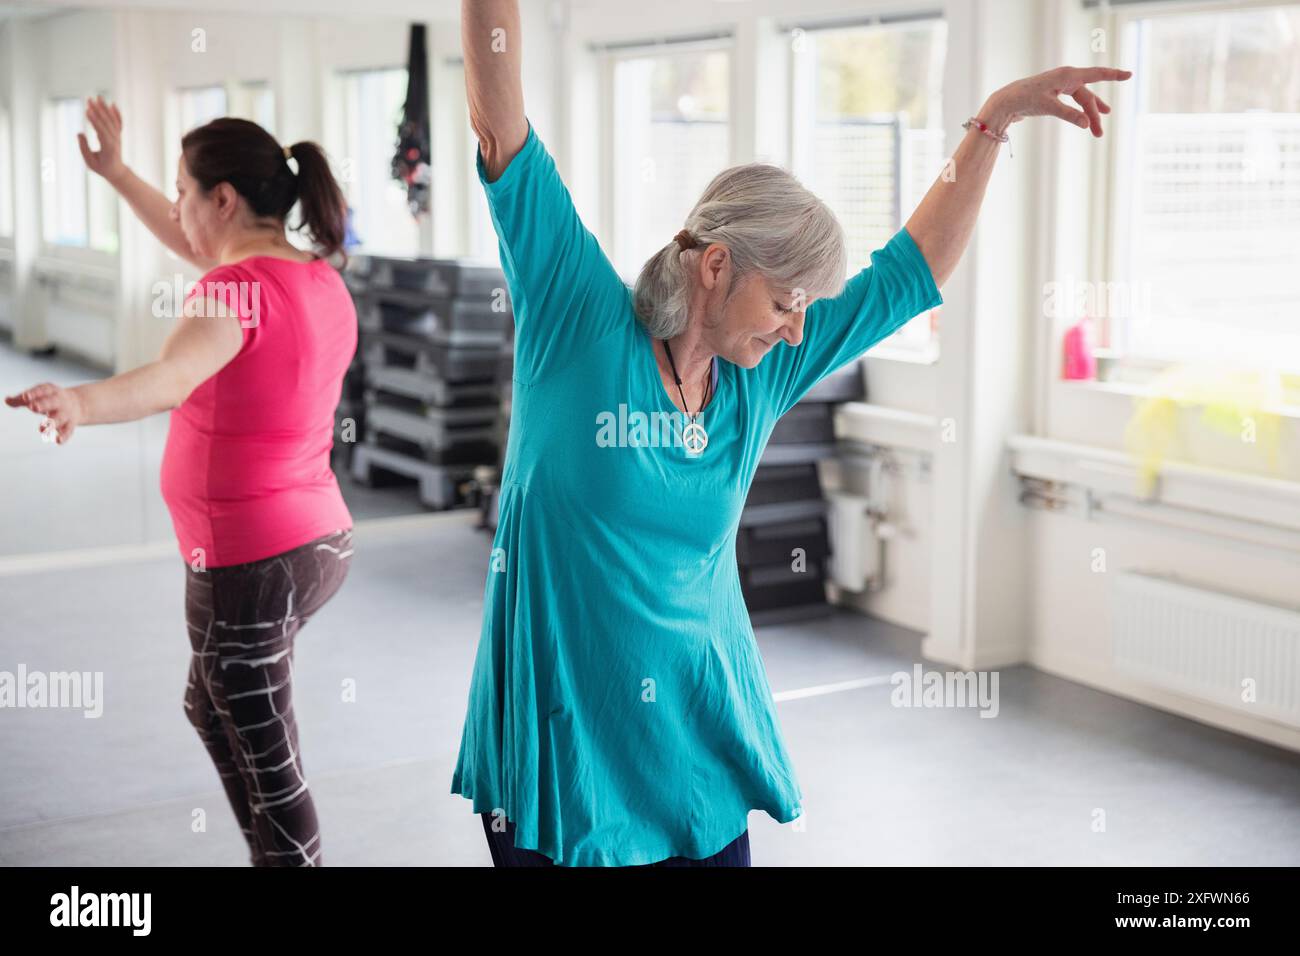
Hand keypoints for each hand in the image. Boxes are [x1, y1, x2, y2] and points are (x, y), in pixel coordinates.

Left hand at [5, 383, 83, 444]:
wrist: (78, 403)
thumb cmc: (50, 398)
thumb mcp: (38, 395)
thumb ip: (21, 399)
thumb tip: (7, 400)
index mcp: (50, 391)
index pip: (41, 391)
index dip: (33, 394)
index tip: (25, 397)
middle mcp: (59, 401)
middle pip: (52, 402)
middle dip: (43, 404)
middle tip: (33, 408)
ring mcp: (66, 413)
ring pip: (60, 417)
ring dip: (52, 423)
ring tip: (42, 429)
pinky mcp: (70, 424)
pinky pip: (68, 430)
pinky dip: (64, 436)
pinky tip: (58, 441)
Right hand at [78, 95, 125, 183]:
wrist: (116, 171)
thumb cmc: (101, 167)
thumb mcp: (90, 162)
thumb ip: (84, 148)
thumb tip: (79, 133)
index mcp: (108, 148)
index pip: (101, 131)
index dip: (94, 121)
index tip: (87, 110)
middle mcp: (115, 140)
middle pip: (106, 123)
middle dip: (97, 110)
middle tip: (89, 99)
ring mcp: (118, 137)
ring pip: (112, 120)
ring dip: (105, 108)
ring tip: (98, 97)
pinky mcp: (118, 135)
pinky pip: (119, 122)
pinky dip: (116, 113)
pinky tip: (112, 104)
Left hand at [981, 66, 1132, 137]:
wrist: (1006, 101)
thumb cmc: (1025, 99)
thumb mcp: (1048, 107)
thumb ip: (1068, 114)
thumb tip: (1086, 124)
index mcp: (1067, 76)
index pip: (1096, 74)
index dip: (1113, 75)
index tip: (1129, 74)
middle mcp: (1066, 78)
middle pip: (1087, 96)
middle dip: (1094, 114)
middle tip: (1099, 134)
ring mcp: (1060, 86)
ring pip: (1080, 101)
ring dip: (1088, 115)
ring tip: (1097, 131)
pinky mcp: (1054, 94)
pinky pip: (1072, 103)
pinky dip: (1078, 112)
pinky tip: (1084, 121)